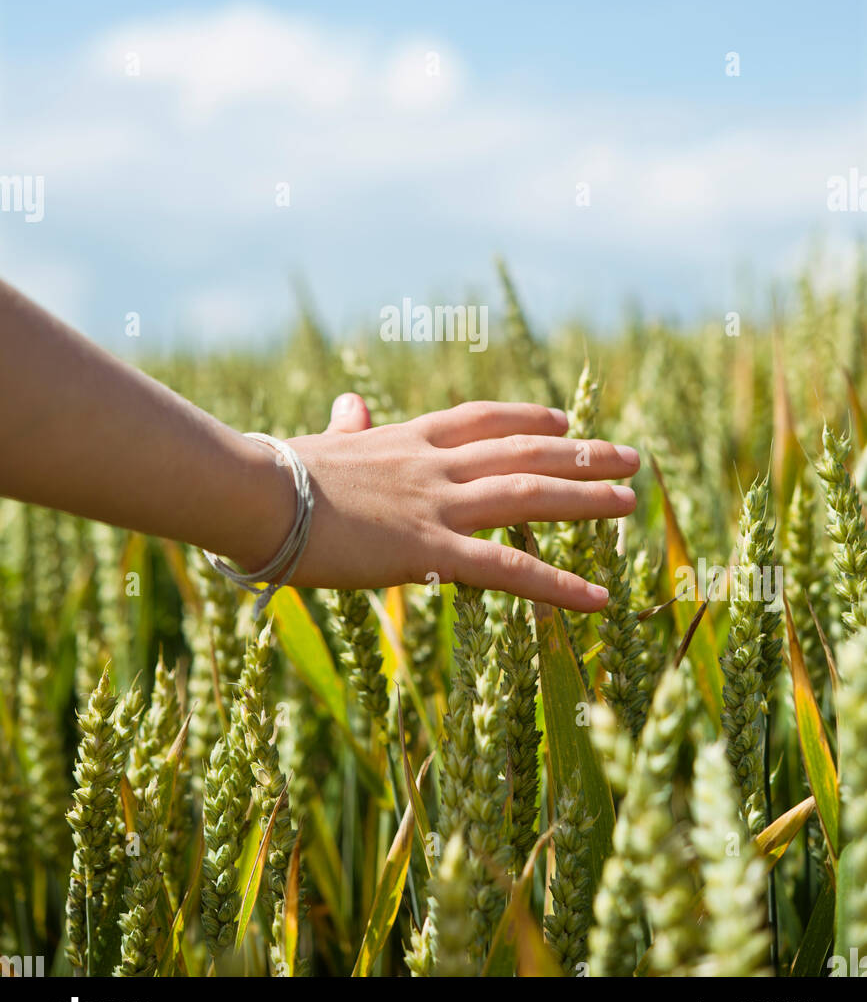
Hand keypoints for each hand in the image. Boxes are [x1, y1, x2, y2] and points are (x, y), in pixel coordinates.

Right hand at [283, 399, 638, 611]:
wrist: (256, 492)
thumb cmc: (274, 473)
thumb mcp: (320, 442)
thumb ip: (347, 427)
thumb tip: (352, 404)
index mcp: (407, 439)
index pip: (483, 421)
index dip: (529, 418)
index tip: (565, 418)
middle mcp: (434, 465)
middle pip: (525, 450)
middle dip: (582, 452)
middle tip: (631, 456)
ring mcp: (437, 505)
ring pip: (530, 496)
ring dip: (586, 497)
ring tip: (631, 501)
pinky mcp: (429, 551)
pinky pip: (509, 569)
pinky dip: (559, 584)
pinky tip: (599, 597)